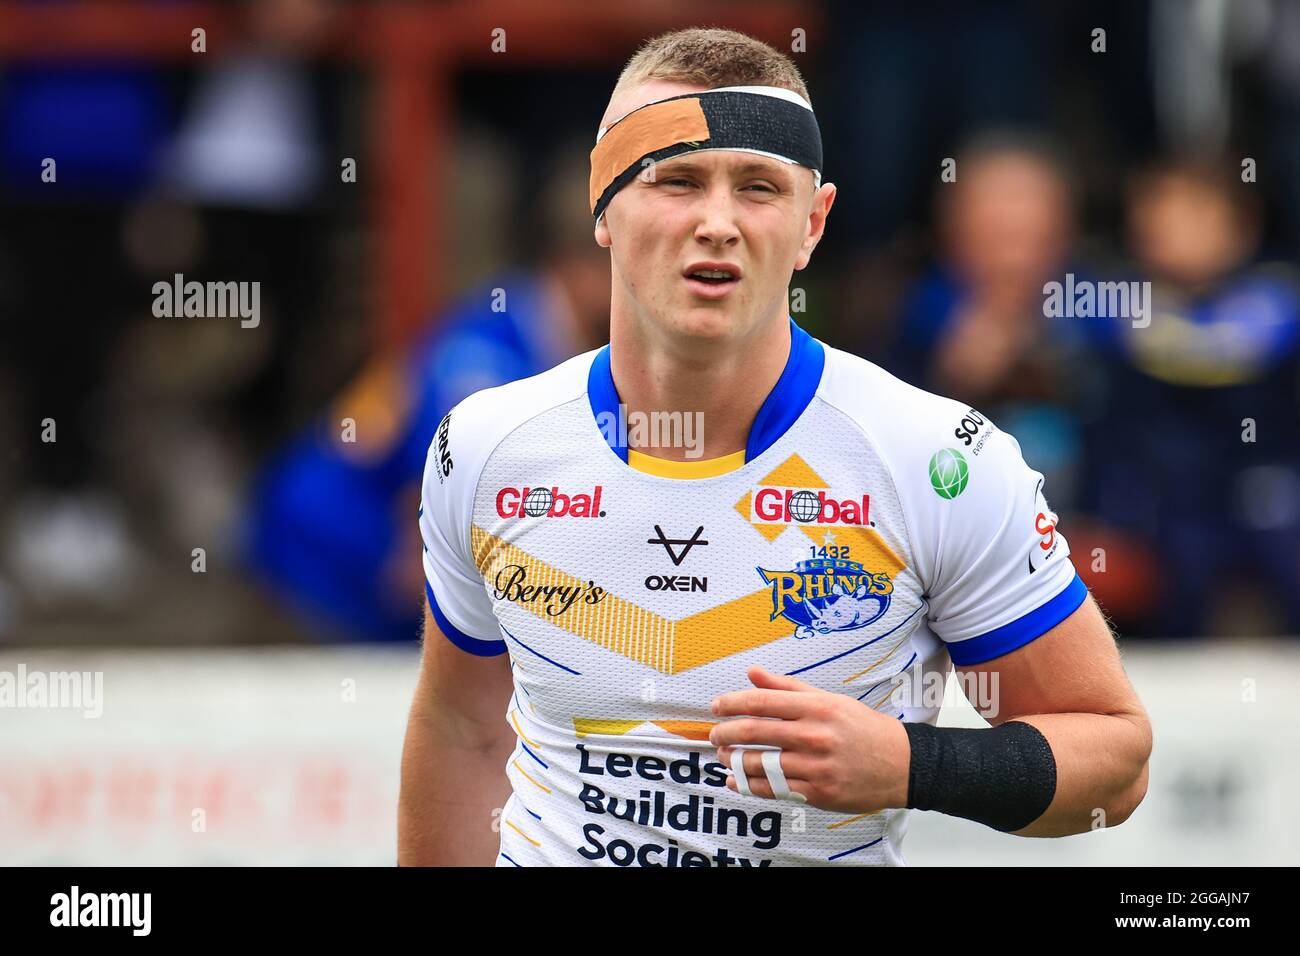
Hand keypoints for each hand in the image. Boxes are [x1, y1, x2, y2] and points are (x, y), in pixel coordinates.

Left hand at [709, 665, 910, 813]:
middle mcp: (813, 735)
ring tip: (724, 756)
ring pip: (759, 764)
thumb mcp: (829, 700)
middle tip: (714, 734)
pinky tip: (736, 779)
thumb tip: (752, 673)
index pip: (761, 702)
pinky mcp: (817, 793)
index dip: (731, 703)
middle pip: (754, 732)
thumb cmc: (862, 728)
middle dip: (725, 733)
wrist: (901, 764)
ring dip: (733, 760)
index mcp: (816, 708)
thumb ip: (787, 687)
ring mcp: (815, 766)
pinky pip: (773, 789)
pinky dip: (748, 785)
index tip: (716, 706)